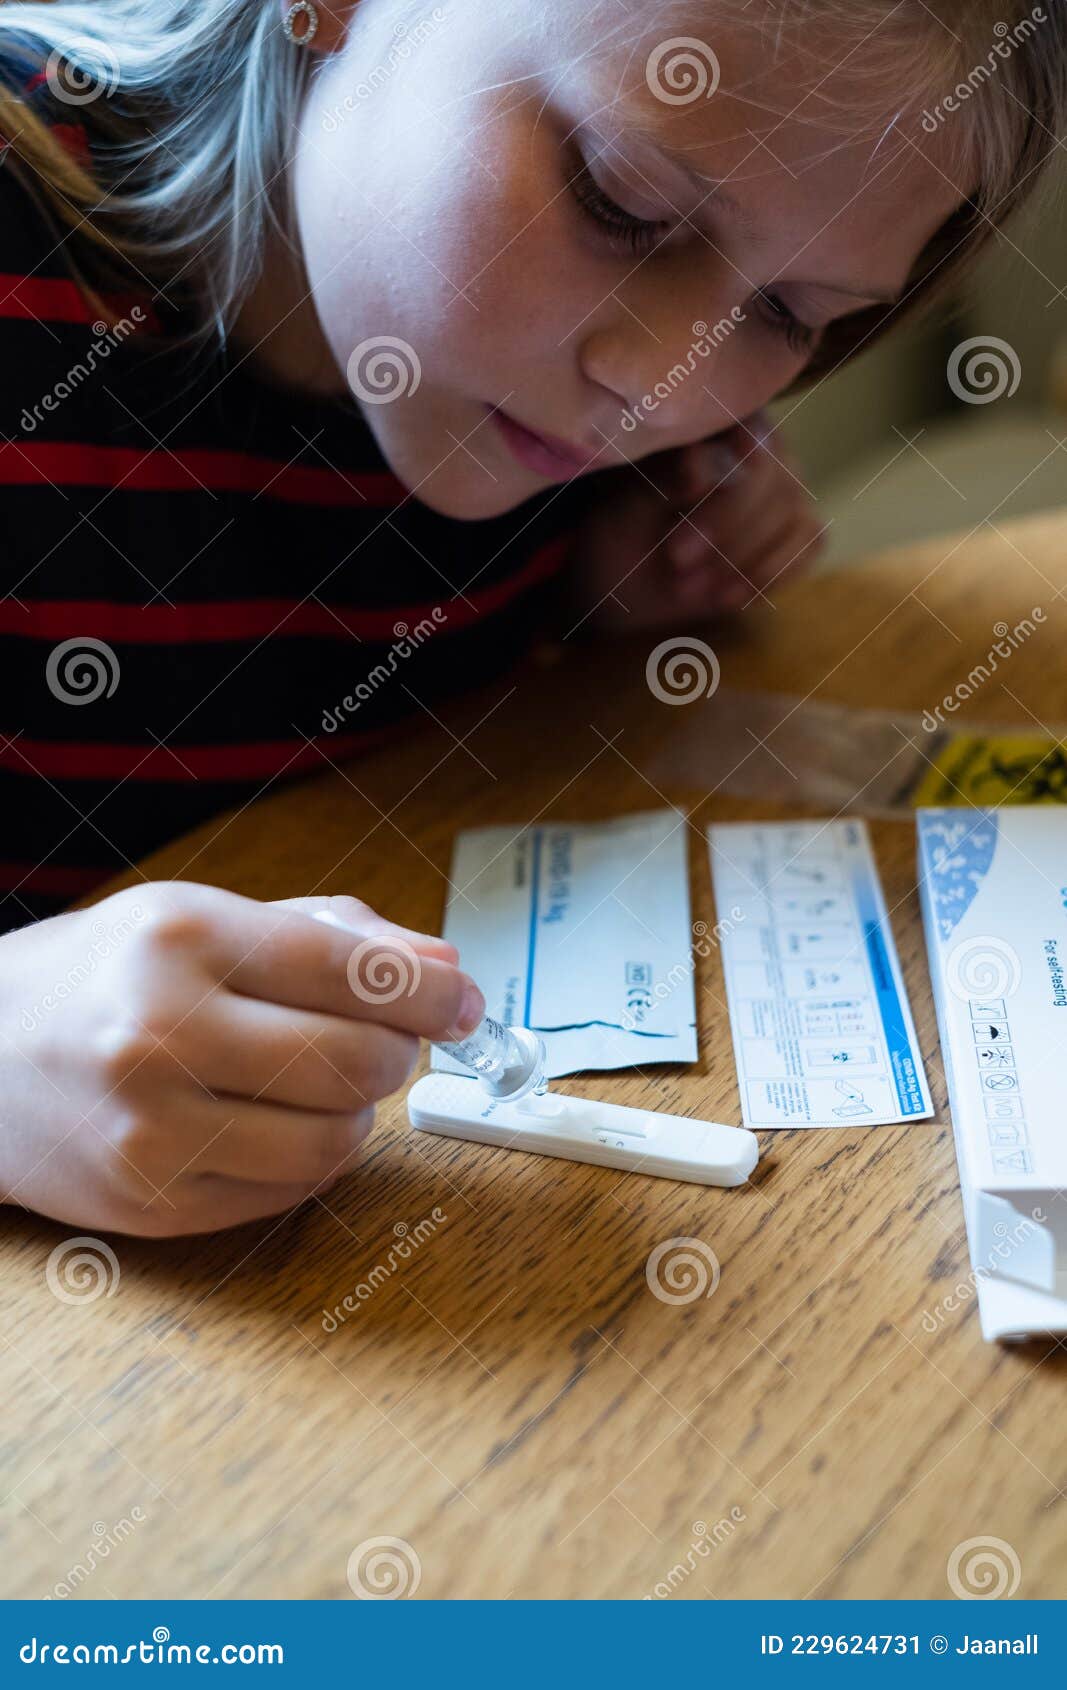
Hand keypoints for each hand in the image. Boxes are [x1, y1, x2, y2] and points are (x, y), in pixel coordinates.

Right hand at [0, 885, 481, 1235]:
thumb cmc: (102, 976)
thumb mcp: (204, 918)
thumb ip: (330, 937)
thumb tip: (440, 968)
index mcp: (182, 939)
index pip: (350, 971)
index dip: (429, 993)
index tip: (461, 1002)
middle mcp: (162, 1033)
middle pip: (355, 1062)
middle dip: (398, 1052)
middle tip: (388, 1041)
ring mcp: (154, 1129)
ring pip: (336, 1139)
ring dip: (358, 1111)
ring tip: (322, 1081)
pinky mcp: (155, 1202)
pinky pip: (292, 1190)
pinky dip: (314, 1157)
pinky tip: (283, 1122)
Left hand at [570, 413, 825, 632]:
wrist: (628, 575)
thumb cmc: (624, 528)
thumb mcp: (629, 508)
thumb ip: (663, 483)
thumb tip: (700, 468)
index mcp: (718, 418)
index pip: (742, 440)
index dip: (716, 496)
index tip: (677, 537)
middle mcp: (763, 443)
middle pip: (772, 480)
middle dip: (726, 531)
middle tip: (677, 565)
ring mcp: (787, 485)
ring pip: (793, 515)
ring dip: (741, 562)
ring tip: (687, 591)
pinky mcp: (801, 526)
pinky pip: (808, 544)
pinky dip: (770, 574)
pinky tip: (726, 598)